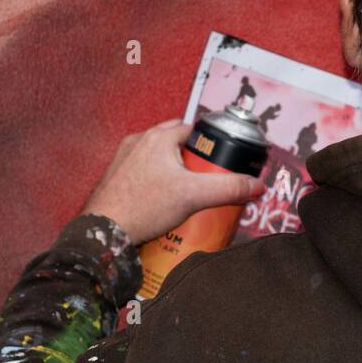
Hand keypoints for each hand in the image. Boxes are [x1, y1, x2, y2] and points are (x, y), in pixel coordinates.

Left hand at [82, 119, 266, 244]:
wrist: (104, 232)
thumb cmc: (143, 207)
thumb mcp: (194, 196)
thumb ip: (229, 188)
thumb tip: (257, 185)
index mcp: (158, 138)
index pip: (192, 130)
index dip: (209, 146)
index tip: (217, 163)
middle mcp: (139, 142)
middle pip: (175, 143)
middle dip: (191, 158)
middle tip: (204, 179)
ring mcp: (124, 158)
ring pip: (158, 157)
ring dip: (173, 170)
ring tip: (185, 192)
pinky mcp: (116, 176)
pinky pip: (143, 171)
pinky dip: (155, 181)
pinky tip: (162, 201)